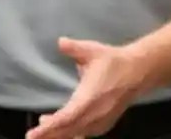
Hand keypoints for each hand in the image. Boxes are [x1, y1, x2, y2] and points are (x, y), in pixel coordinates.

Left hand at [25, 38, 146, 138]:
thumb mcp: (92, 50)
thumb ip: (74, 48)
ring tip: (41, 133)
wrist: (138, 71)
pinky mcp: (105, 123)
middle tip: (31, 137)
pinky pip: (85, 133)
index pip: (66, 118)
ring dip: (59, 135)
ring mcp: (101, 121)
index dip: (49, 127)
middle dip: (49, 135)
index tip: (34, 133)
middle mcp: (95, 114)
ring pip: (77, 133)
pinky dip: (71, 134)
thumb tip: (60, 42)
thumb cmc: (113, 60)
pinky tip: (61, 132)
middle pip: (68, 130)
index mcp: (90, 98)